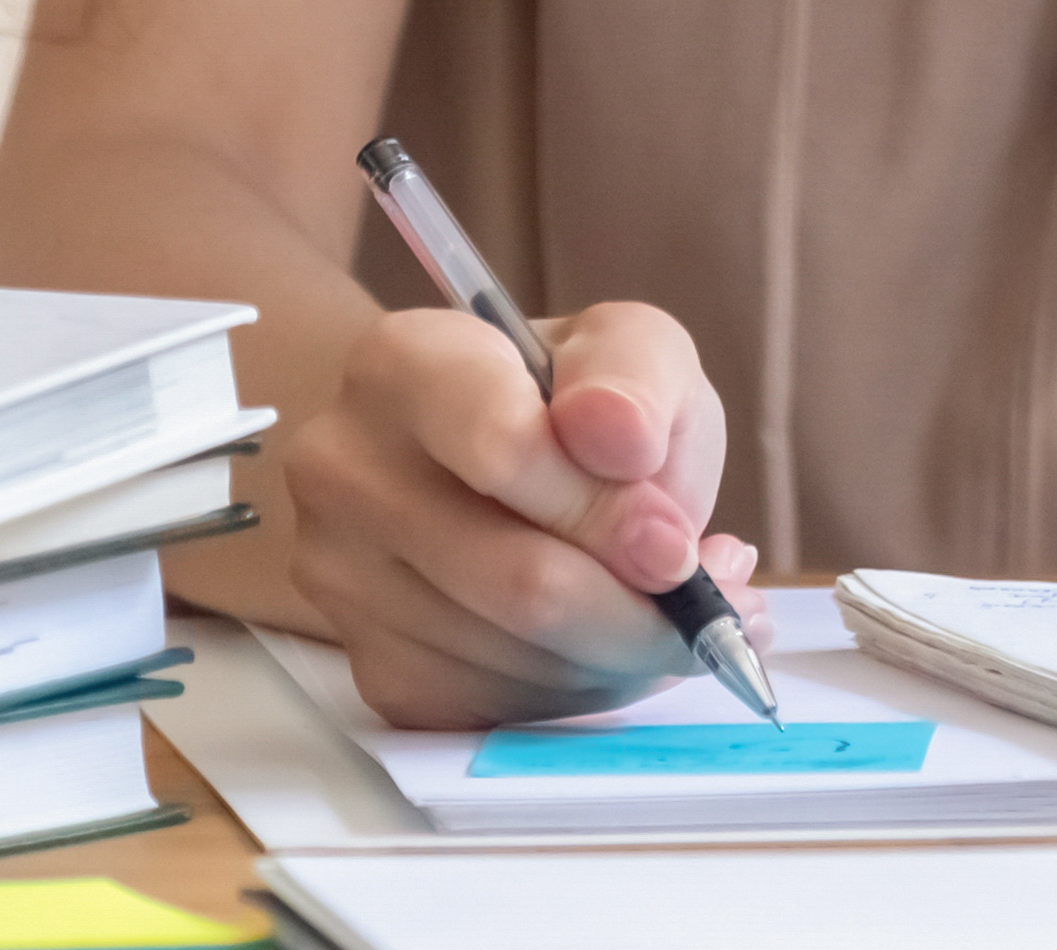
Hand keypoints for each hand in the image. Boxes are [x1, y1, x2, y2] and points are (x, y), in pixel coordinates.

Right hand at [278, 297, 764, 725]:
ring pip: (519, 661)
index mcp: (399, 366)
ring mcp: (344, 581)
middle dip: (641, 608)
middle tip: (712, 600)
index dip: (609, 511)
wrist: (476, 452)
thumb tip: (621, 443)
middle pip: (519, 583)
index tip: (679, 541)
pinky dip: (583, 687)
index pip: (503, 450)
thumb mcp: (628, 347)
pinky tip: (611, 635)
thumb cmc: (566, 396)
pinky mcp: (373, 668)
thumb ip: (634, 379)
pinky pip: (501, 710)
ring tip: (673, 605)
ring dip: (624, 653)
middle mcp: (343, 472)